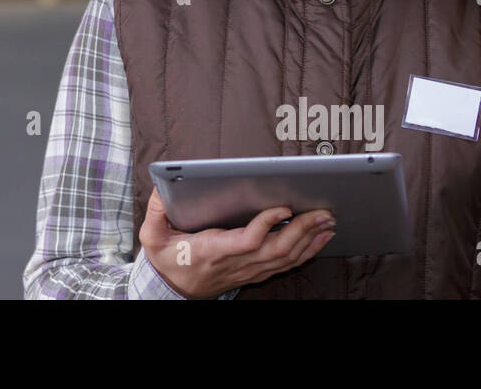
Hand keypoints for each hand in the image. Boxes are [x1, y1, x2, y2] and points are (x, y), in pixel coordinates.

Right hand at [140, 188, 334, 298]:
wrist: (173, 289)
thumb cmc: (167, 260)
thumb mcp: (153, 237)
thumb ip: (156, 213)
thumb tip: (161, 190)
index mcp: (214, 250)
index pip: (247, 241)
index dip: (267, 226)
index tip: (283, 208)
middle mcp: (236, 263)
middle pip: (276, 250)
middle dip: (303, 230)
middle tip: (323, 212)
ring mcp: (248, 270)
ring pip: (286, 258)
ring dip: (310, 240)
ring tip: (328, 221)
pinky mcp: (254, 273)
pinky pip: (286, 265)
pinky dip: (307, 252)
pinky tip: (320, 239)